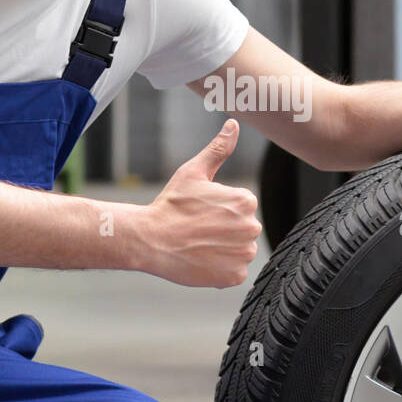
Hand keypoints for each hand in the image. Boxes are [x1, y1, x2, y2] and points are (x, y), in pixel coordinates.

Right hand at [141, 119, 263, 286]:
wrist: (150, 239)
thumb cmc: (171, 205)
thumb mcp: (194, 172)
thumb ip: (218, 149)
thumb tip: (233, 125)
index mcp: (245, 201)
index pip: (240, 208)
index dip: (219, 211)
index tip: (200, 214)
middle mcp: (251, 227)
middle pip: (242, 230)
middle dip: (224, 231)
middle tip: (198, 230)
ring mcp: (243, 253)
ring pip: (239, 251)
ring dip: (223, 250)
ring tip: (198, 245)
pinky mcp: (234, 276)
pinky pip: (233, 272)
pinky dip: (220, 269)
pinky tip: (201, 260)